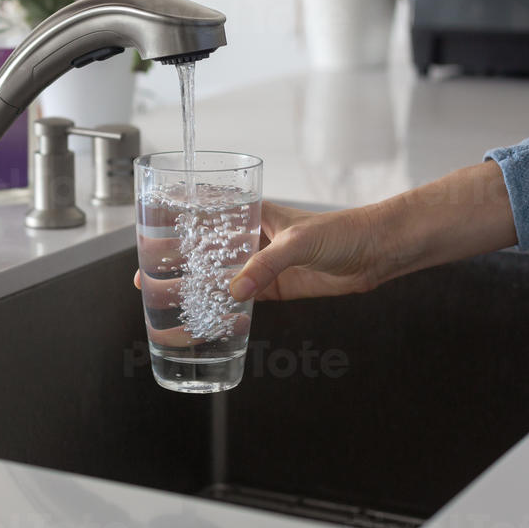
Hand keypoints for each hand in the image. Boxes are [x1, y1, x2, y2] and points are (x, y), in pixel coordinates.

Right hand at [132, 162, 516, 304]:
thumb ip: (265, 265)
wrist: (382, 251)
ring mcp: (264, 264)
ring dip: (195, 287)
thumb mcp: (300, 241)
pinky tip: (207, 318)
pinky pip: (244, 300)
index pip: (207, 209)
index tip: (147, 226)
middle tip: (146, 274)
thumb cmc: (345, 230)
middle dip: (174, 260)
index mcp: (254, 213)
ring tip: (166, 300)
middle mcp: (253, 237)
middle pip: (204, 247)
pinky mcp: (278, 289)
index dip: (176, 216)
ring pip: (219, 276)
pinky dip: (225, 309)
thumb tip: (235, 291)